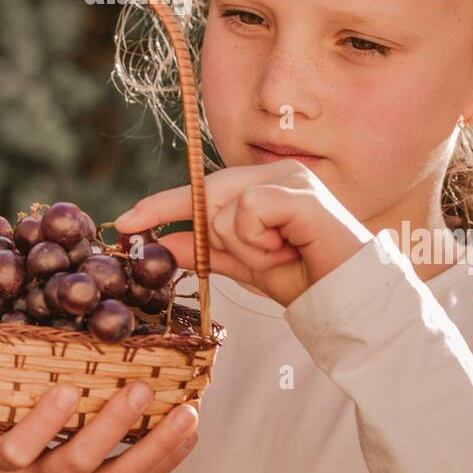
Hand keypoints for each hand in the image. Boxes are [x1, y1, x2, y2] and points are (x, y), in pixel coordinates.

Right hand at [0, 381, 199, 472]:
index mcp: (3, 465)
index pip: (18, 450)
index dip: (43, 422)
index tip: (68, 389)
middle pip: (78, 463)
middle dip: (112, 425)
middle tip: (141, 385)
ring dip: (157, 445)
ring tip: (188, 411)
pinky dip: (168, 460)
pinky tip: (190, 430)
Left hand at [113, 160, 374, 308]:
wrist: (348, 301)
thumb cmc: (306, 279)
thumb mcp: (245, 265)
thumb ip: (206, 250)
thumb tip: (160, 243)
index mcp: (266, 183)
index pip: (202, 189)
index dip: (162, 205)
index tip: (123, 222)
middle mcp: (279, 171)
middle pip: (209, 198)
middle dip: (224, 240)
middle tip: (269, 257)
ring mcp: (291, 178)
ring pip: (224, 209)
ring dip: (246, 247)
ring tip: (283, 255)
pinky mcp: (299, 193)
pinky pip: (247, 213)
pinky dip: (259, 242)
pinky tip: (288, 250)